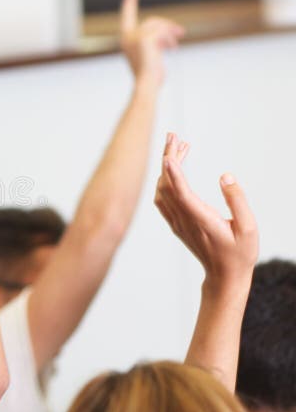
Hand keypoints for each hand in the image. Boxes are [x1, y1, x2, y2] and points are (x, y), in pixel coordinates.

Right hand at [120, 0, 184, 86]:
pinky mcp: (145, 38)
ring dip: (170, 35)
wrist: (147, 84)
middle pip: (151, 21)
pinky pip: (162, 31)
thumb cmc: (149, 75)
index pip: (126, 16)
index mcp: (125, 40)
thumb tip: (171, 33)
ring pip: (158, 25)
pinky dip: (169, 40)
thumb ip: (154, 41)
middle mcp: (126, 36)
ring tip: (174, 47)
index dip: (130, 2)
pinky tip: (172, 49)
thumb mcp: (151, 54)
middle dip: (167, 26)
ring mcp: (134, 37)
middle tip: (181, 32)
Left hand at [154, 133, 257, 291]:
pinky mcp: (175, 223)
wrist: (224, 276)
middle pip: (168, 185)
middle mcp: (184, 220)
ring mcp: (176, 222)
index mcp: (202, 220)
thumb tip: (225, 176)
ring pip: (163, 190)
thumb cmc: (240, 253)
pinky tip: (173, 167)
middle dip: (169, 157)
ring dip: (167, 166)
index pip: (182, 194)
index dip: (173, 174)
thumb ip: (237, 201)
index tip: (168, 154)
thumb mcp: (249, 228)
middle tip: (175, 135)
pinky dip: (165, 179)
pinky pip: (162, 198)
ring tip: (180, 146)